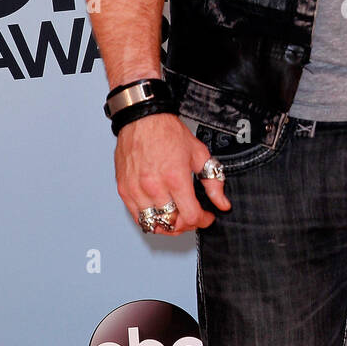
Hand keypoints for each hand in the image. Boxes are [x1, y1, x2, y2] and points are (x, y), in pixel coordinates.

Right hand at [114, 113, 230, 234]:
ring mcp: (137, 190)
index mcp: (175, 178)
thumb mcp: (199, 154)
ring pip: (154, 225)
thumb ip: (213, 181)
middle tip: (193, 217)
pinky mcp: (124, 190)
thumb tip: (221, 202)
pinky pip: (137, 217)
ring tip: (176, 217)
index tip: (206, 217)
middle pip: (173, 224)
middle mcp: (154, 187)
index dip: (203, 220)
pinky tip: (159, 212)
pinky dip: (150, 220)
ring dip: (168, 225)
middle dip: (188, 224)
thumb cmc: (167, 133)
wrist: (143, 120)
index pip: (191, 216)